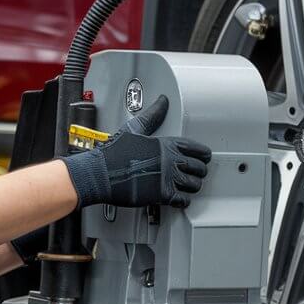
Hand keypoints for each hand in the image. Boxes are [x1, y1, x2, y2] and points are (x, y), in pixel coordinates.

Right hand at [60, 96, 211, 208]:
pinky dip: (183, 201)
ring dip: (193, 186)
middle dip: (199, 171)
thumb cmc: (113, 153)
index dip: (203, 154)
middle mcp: (170, 160)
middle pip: (199, 168)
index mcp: (166, 144)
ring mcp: (167, 178)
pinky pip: (183, 200)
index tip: (204, 157)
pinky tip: (179, 199)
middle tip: (196, 173)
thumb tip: (162, 102)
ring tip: (188, 186)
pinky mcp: (161, 195)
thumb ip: (152, 116)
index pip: (196, 148)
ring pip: (194, 185)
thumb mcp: (134, 129)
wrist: (99, 173)